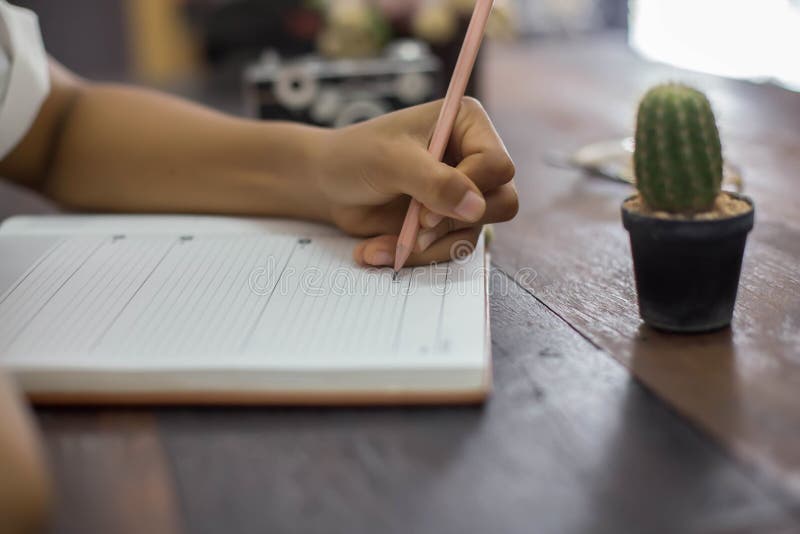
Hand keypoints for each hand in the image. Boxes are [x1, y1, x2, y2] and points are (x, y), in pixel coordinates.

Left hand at [316, 97, 516, 266]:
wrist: (326, 183)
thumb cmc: (355, 156)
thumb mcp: (392, 162)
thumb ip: (435, 182)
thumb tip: (477, 207)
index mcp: (467, 125)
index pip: (498, 165)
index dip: (469, 190)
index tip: (426, 208)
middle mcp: (472, 158)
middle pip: (501, 202)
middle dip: (454, 222)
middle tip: (417, 226)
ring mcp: (460, 193)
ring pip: (473, 232)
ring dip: (429, 246)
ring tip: (387, 244)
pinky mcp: (445, 222)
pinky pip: (449, 248)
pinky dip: (416, 256)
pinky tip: (378, 249)